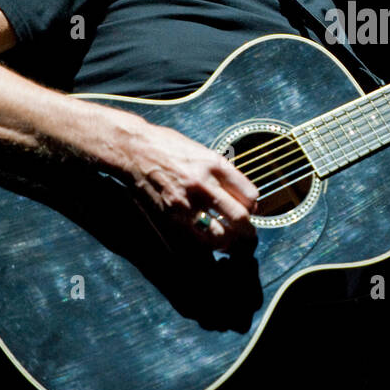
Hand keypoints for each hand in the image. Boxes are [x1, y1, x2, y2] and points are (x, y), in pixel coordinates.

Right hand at [113, 116, 259, 251]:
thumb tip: (239, 193)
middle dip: (248, 230)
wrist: (135, 149)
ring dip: (229, 240)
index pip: (249, 194)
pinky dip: (207, 242)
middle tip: (249, 233)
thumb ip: (220, 172)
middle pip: (239, 217)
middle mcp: (204, 183)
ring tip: (230, 239)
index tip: (251, 209)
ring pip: (219, 234)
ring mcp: (187, 202)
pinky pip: (196, 237)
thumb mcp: (201, 151)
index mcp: (215, 165)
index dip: (254, 206)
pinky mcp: (171, 215)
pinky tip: (210, 239)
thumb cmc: (167, 146)